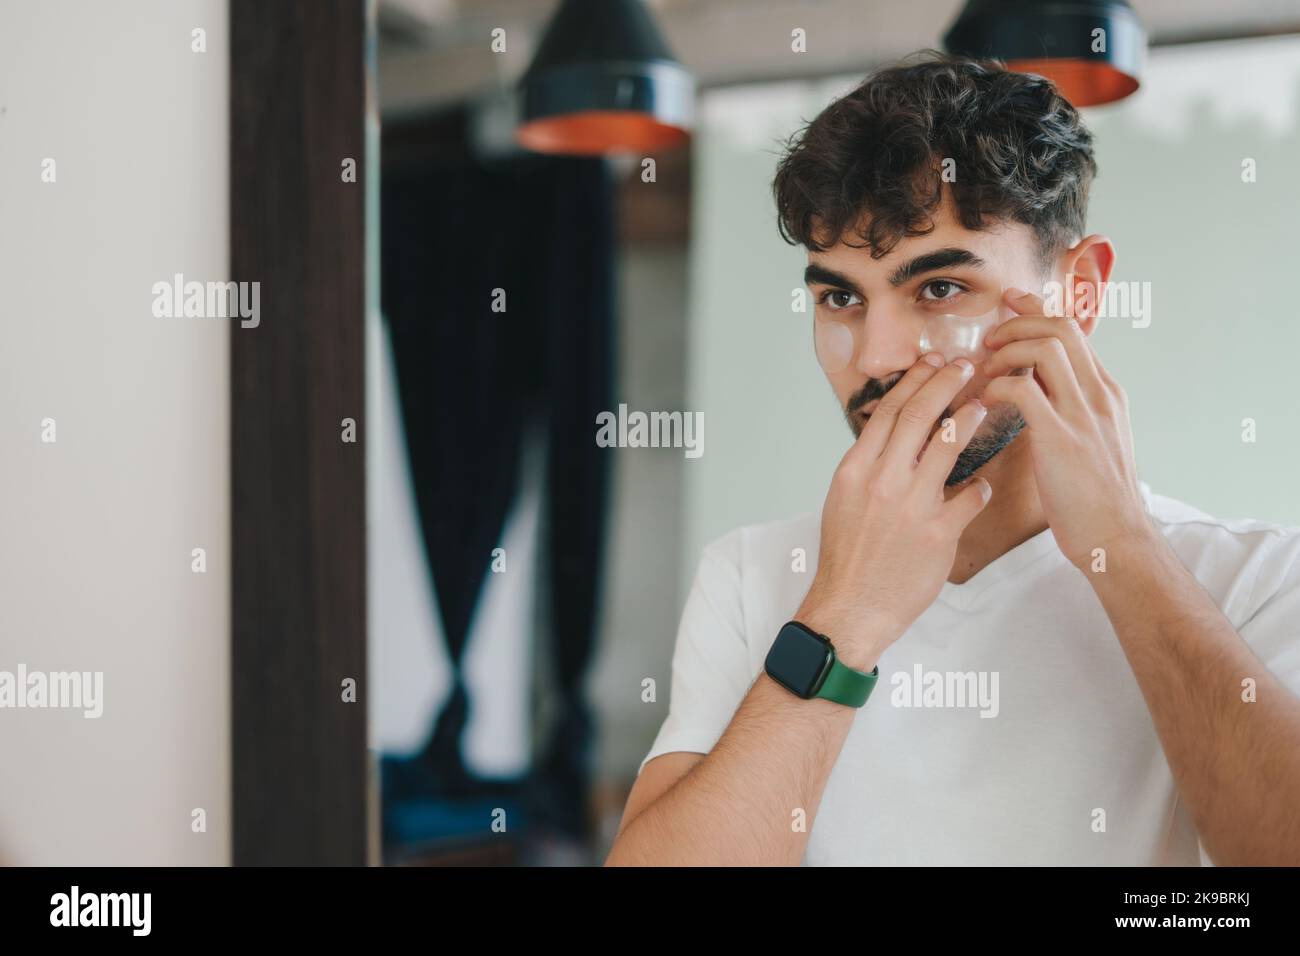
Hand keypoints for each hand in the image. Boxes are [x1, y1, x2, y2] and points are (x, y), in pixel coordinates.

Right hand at [799, 354, 992, 668]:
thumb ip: (868, 467)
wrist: (849, 608)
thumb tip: (891, 437)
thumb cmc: (846, 557)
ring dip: (969, 419)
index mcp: (855, 470)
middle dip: (945, 383)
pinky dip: (978, 488)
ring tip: (984, 402)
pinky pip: (970, 498)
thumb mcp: (843, 501)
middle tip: (965, 364)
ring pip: (948, 447)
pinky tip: (982, 485)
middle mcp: (882, 481)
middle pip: (919, 417)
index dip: (914, 381)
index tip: (932, 362)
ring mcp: (911, 507)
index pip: (888, 412)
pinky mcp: (937, 535)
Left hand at [981, 288, 1151, 570]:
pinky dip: (995, 386)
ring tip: (983, 371)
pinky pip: (1023, 389)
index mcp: (1106, 392)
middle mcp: (1100, 394)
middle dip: (1018, 321)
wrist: (1117, 538)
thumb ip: (1071, 408)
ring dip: (1005, 350)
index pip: (1074, 330)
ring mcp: (1083, 414)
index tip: (1009, 302)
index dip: (1038, 309)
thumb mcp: (1093, 440)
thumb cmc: (1095, 497)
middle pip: (1061, 326)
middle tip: (988, 339)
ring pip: (1045, 347)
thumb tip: (1038, 386)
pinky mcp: (1061, 439)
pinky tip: (983, 402)